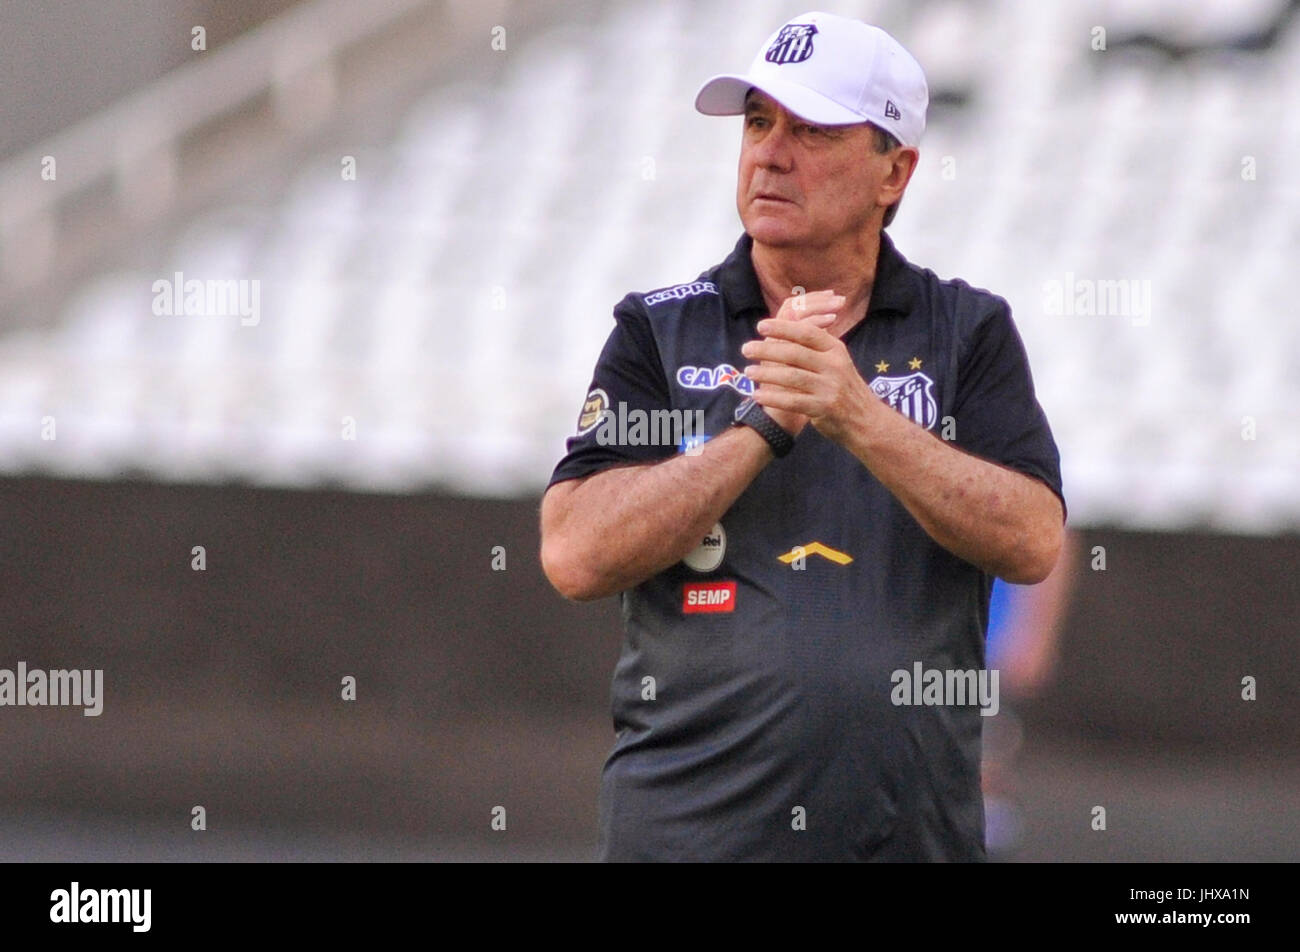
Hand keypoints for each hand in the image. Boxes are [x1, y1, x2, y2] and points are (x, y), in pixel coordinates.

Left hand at [740, 304, 877, 445]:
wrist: (866, 420)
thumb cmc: (843, 388)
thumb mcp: (836, 362)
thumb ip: (814, 348)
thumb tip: (784, 329)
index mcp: (835, 350)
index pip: (807, 333)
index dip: (783, 328)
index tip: (761, 325)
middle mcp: (834, 366)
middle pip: (795, 353)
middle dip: (767, 350)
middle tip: (746, 348)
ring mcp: (830, 388)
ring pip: (791, 377)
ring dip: (766, 374)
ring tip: (748, 372)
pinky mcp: (824, 408)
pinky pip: (793, 401)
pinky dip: (773, 398)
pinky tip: (758, 396)